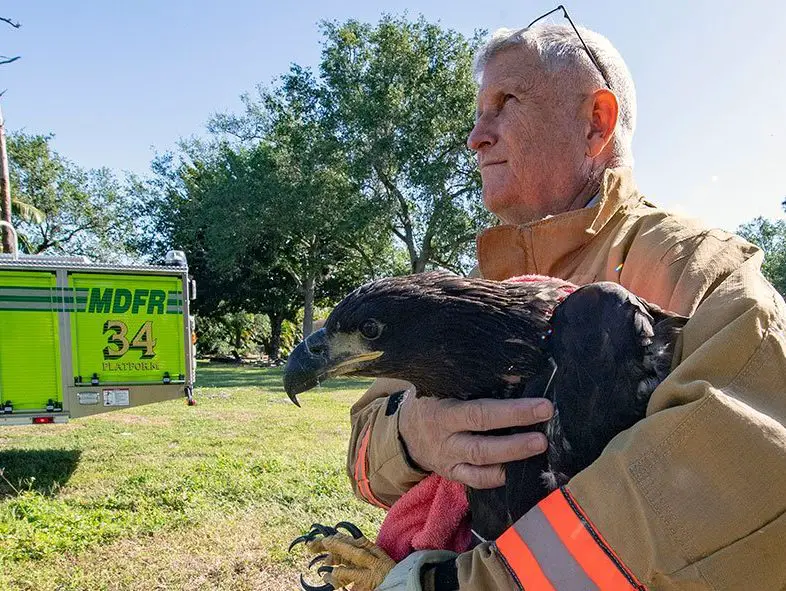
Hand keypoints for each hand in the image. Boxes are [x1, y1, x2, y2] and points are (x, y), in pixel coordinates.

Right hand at [398, 395, 552, 488]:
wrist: (405, 431)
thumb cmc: (432, 401)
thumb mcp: (444, 387)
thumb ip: (472, 384)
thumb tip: (514, 377)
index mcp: (443, 414)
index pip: (480, 414)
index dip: (512, 412)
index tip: (542, 406)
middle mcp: (446, 442)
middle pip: (483, 446)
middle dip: (516, 443)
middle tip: (544, 437)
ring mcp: (449, 462)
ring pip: (482, 467)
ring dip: (512, 460)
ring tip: (539, 451)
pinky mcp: (453, 476)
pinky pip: (478, 481)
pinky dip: (499, 478)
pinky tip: (521, 470)